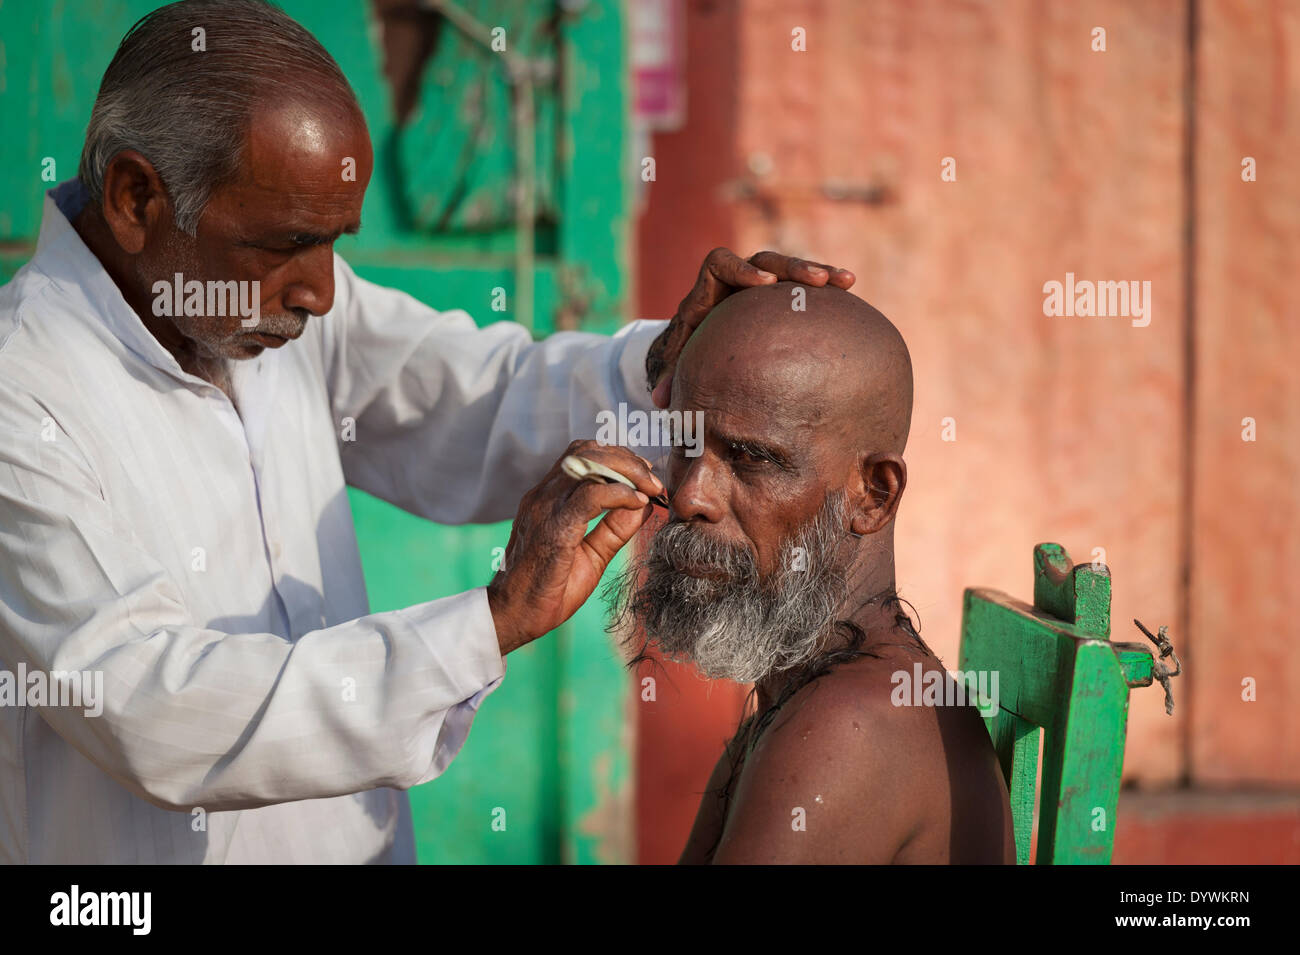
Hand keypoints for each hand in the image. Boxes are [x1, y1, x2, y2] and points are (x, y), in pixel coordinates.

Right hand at [486, 441, 662, 653]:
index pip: (582, 454)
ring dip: (626, 471)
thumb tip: (644, 505)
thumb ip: (615, 529)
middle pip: (587, 450)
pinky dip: (618, 494)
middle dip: (627, 459)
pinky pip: (589, 496)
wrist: (513, 617)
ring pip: (588, 464)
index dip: (618, 457)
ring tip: (649, 488)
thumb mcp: (591, 555)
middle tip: (653, 479)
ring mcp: (545, 509)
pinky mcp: (553, 529)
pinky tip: (635, 503)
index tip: (645, 476)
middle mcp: (543, 496)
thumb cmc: (547, 590)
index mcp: (548, 498)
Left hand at [646, 248, 855, 406]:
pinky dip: (823, 285)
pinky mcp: (779, 295)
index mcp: (707, 292)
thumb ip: (670, 377)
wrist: (701, 341)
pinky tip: (849, 286)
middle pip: (763, 259)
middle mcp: (736, 281)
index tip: (762, 283)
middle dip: (791, 268)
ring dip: (815, 271)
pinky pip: (801, 284)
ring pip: (788, 269)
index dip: (740, 268)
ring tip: (844, 280)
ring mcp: (760, 285)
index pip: (719, 264)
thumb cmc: (688, 352)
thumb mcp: (679, 363)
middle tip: (816, 280)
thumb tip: (661, 402)